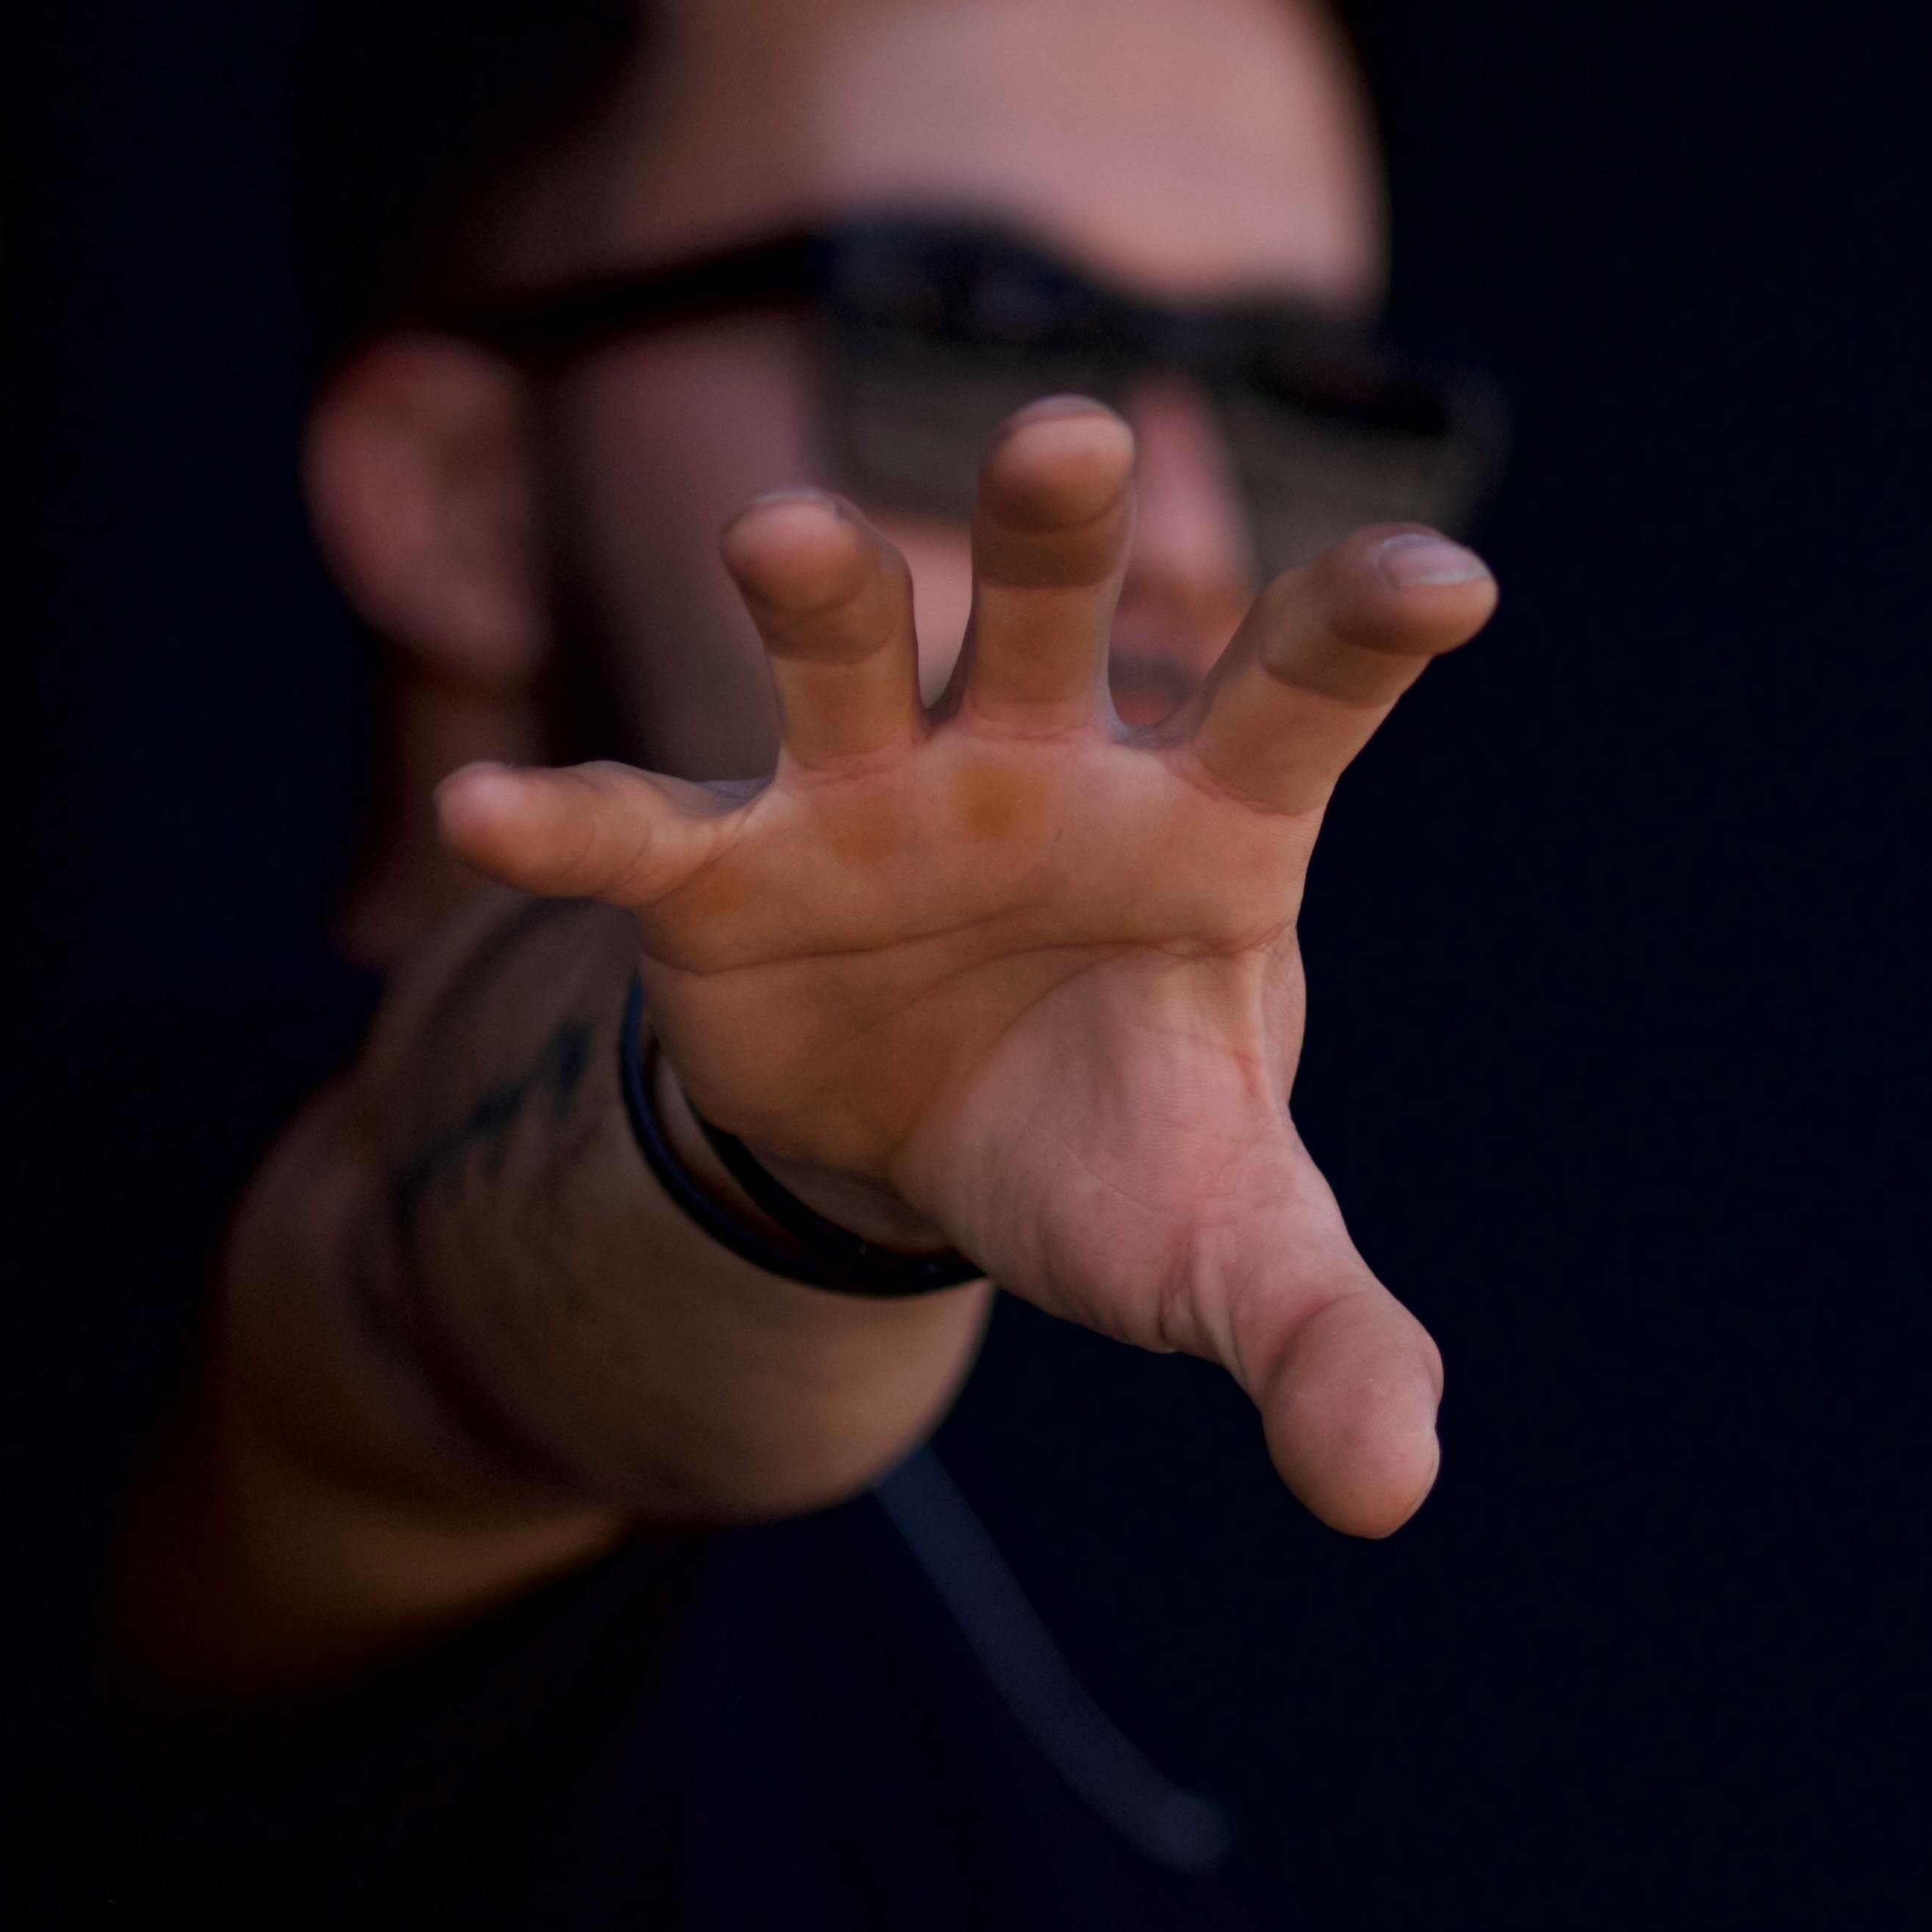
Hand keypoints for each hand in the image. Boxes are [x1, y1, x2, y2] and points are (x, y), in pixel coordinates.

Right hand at [436, 398, 1496, 1534]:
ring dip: (819, 590)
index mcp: (1207, 822)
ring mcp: (872, 795)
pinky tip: (483, 822)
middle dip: (1052, 525)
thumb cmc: (1118, 1150)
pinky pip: (640, 832)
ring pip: (843, 657)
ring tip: (780, 536)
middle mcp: (1041, 762)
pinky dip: (563, 823)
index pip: (1298, 702)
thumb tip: (1392, 1494)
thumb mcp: (1229, 1254)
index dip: (1361, 632)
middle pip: (1051, 612)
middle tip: (1071, 436)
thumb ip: (1322, 1337)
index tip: (1448, 581)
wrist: (935, 1150)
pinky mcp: (724, 872)